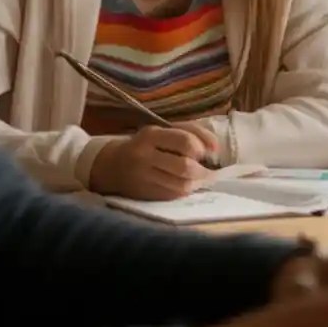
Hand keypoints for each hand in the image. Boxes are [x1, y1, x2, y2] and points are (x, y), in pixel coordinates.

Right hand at [88, 124, 217, 199]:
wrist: (111, 165)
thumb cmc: (147, 144)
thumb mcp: (165, 130)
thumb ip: (193, 132)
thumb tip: (216, 147)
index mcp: (151, 135)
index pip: (184, 141)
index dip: (202, 148)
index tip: (207, 152)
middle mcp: (144, 156)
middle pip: (185, 167)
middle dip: (202, 169)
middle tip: (204, 168)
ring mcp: (143, 178)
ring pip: (181, 185)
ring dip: (196, 183)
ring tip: (197, 178)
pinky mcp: (144, 195)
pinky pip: (173, 196)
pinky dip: (184, 191)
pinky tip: (183, 184)